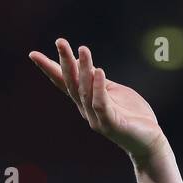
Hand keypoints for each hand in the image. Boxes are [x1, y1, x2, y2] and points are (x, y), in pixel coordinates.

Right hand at [28, 39, 166, 163]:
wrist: (149, 140)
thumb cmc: (132, 115)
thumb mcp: (113, 91)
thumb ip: (97, 79)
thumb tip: (81, 60)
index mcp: (85, 101)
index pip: (64, 82)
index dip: (49, 68)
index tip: (33, 54)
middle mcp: (87, 110)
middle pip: (71, 84)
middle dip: (64, 62)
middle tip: (60, 41)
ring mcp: (97, 119)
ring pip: (85, 92)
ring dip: (84, 70)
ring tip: (83, 50)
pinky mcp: (111, 125)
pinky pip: (101, 104)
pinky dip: (98, 88)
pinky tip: (99, 72)